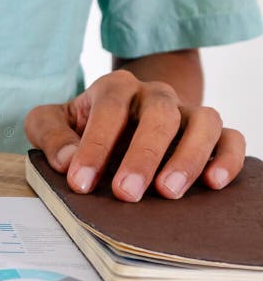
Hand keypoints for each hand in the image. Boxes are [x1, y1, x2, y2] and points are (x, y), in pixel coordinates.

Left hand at [24, 70, 244, 200]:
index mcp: (114, 87)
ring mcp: (185, 111)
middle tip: (126, 193)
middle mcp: (154, 94)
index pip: (109, 110)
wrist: (116, 117)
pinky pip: (230, 137)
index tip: (81, 182)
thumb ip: (50, 134)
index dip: (95, 146)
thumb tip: (66, 159)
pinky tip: (212, 182)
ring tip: (168, 192)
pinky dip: (227, 158)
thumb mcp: (50, 122)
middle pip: (159, 115)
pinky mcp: (209, 132)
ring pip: (203, 122)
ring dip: (188, 157)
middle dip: (143, 156)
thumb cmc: (79, 124)